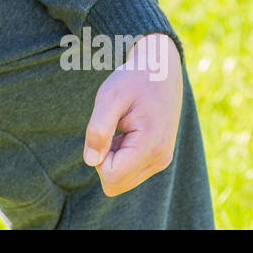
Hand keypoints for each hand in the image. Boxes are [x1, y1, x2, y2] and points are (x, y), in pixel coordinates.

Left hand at [82, 32, 182, 196]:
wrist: (161, 68)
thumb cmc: (133, 80)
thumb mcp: (109, 96)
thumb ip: (98, 129)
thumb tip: (90, 161)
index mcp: (150, 147)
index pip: (111, 176)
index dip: (97, 157)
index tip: (103, 129)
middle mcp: (160, 160)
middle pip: (115, 184)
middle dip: (103, 159)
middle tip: (111, 128)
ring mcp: (161, 160)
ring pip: (121, 180)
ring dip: (111, 157)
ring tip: (120, 127)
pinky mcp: (159, 157)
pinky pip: (129, 171)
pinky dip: (120, 155)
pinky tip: (127, 130)